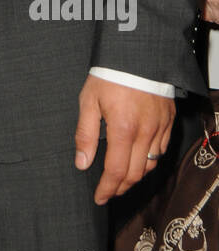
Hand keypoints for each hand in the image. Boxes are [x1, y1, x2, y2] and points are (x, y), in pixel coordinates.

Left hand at [74, 75, 173, 204]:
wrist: (137, 53)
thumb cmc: (110, 75)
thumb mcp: (89, 101)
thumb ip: (85, 134)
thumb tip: (82, 163)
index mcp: (123, 130)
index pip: (116, 171)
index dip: (107, 189)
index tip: (99, 197)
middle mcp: (145, 133)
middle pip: (135, 174)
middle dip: (120, 188)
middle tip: (108, 192)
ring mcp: (160, 128)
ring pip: (151, 165)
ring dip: (135, 177)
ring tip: (121, 180)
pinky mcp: (168, 121)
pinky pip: (162, 150)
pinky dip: (150, 161)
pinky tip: (139, 161)